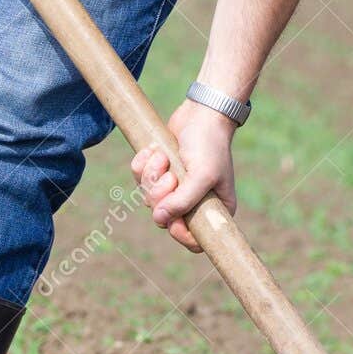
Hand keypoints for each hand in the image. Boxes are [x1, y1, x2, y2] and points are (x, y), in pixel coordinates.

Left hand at [128, 99, 237, 252]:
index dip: (180, 234)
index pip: (194, 241)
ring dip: (151, 175)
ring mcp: (174, 189)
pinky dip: (143, 164)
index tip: (172, 221)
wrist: (200, 113)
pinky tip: (155, 150)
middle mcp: (193, 203)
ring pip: (148, 198)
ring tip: (164, 156)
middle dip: (161, 195)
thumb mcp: (202, 175)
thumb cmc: (209, 145)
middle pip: (164, 218)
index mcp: (213, 210)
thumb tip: (160, 220)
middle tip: (171, 175)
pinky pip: (139, 179)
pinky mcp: (158, 173)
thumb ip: (183, 201)